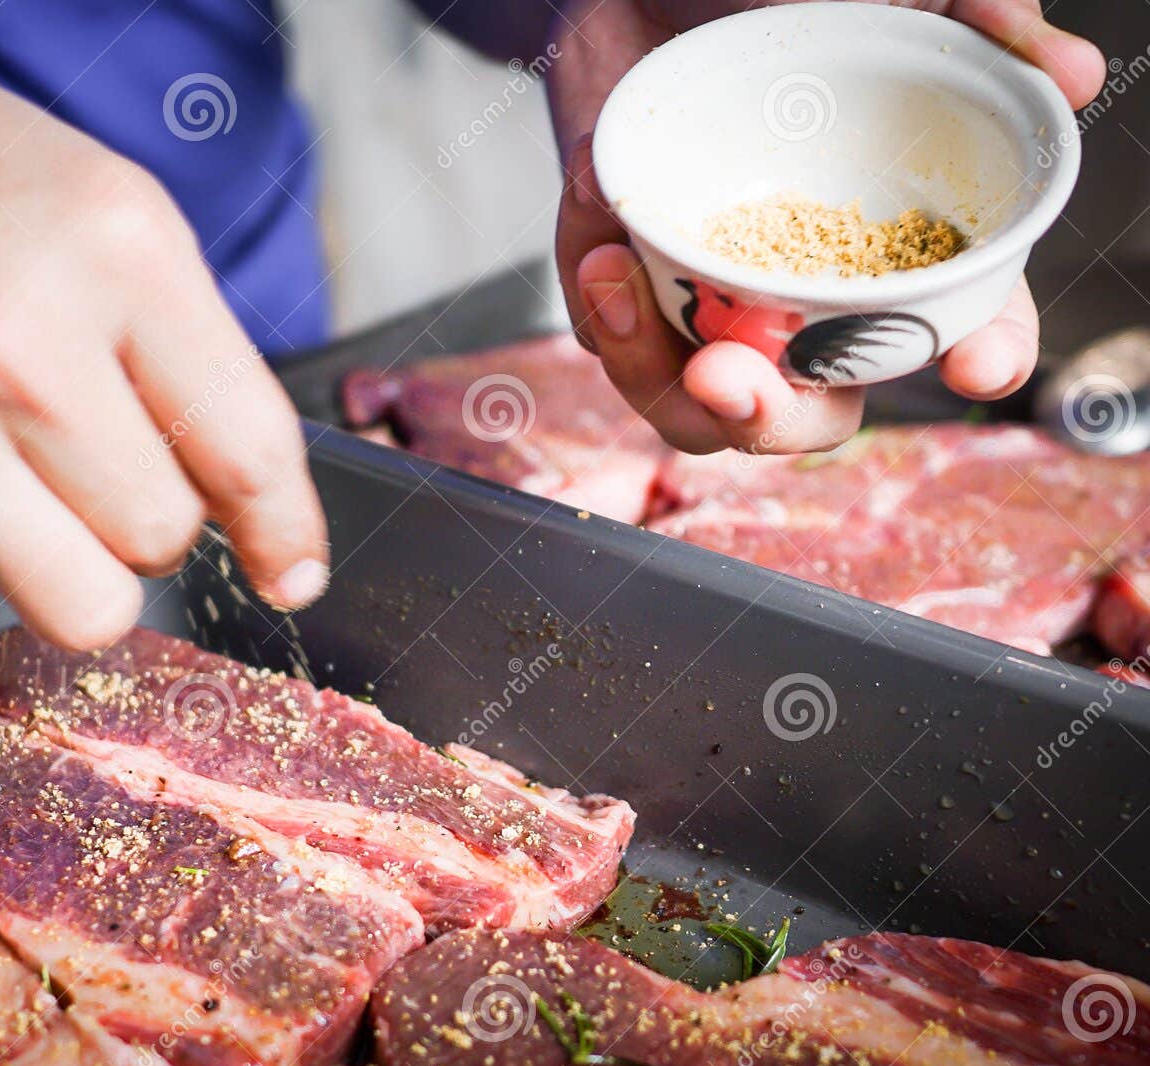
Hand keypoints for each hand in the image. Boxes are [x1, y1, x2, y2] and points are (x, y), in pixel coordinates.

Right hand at [0, 0, 327, 646]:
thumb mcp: (99, 209)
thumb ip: (187, 352)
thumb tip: (253, 505)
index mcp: (110, 252)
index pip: (246, 447)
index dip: (283, 529)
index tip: (289, 569)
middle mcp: (10, 346)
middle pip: (160, 538)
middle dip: (146, 514)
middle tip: (89, 451)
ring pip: (78, 605)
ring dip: (72, 564)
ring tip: (19, 481)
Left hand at [549, 0, 1106, 454]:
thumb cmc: (774, 12)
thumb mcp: (888, 5)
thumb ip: (979, 27)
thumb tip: (1074, 71)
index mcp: (888, 255)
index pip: (957, 326)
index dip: (983, 353)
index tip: (979, 365)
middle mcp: (804, 304)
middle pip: (805, 411)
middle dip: (767, 416)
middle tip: (726, 377)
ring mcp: (715, 314)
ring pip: (693, 409)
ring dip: (650, 370)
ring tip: (617, 277)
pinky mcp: (636, 308)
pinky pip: (617, 348)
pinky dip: (601, 308)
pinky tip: (598, 242)